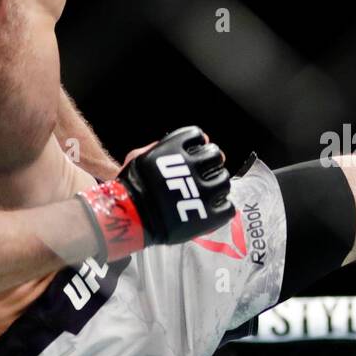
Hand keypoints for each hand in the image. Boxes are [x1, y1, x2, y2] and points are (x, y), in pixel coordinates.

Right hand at [78, 126, 233, 259]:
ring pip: (224, 181)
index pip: (198, 137)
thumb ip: (163, 146)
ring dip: (218, 185)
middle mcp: (192, 168)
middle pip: (216, 156)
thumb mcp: (139, 156)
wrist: (128, 218)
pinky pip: (228, 207)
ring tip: (207, 192)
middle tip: (204, 174)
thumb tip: (192, 140)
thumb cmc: (131, 187)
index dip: (198, 144)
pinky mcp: (208, 215)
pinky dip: (223, 208)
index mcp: (175, 150)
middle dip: (211, 164)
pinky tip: (212, 209)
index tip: (196, 153)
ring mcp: (202, 192)